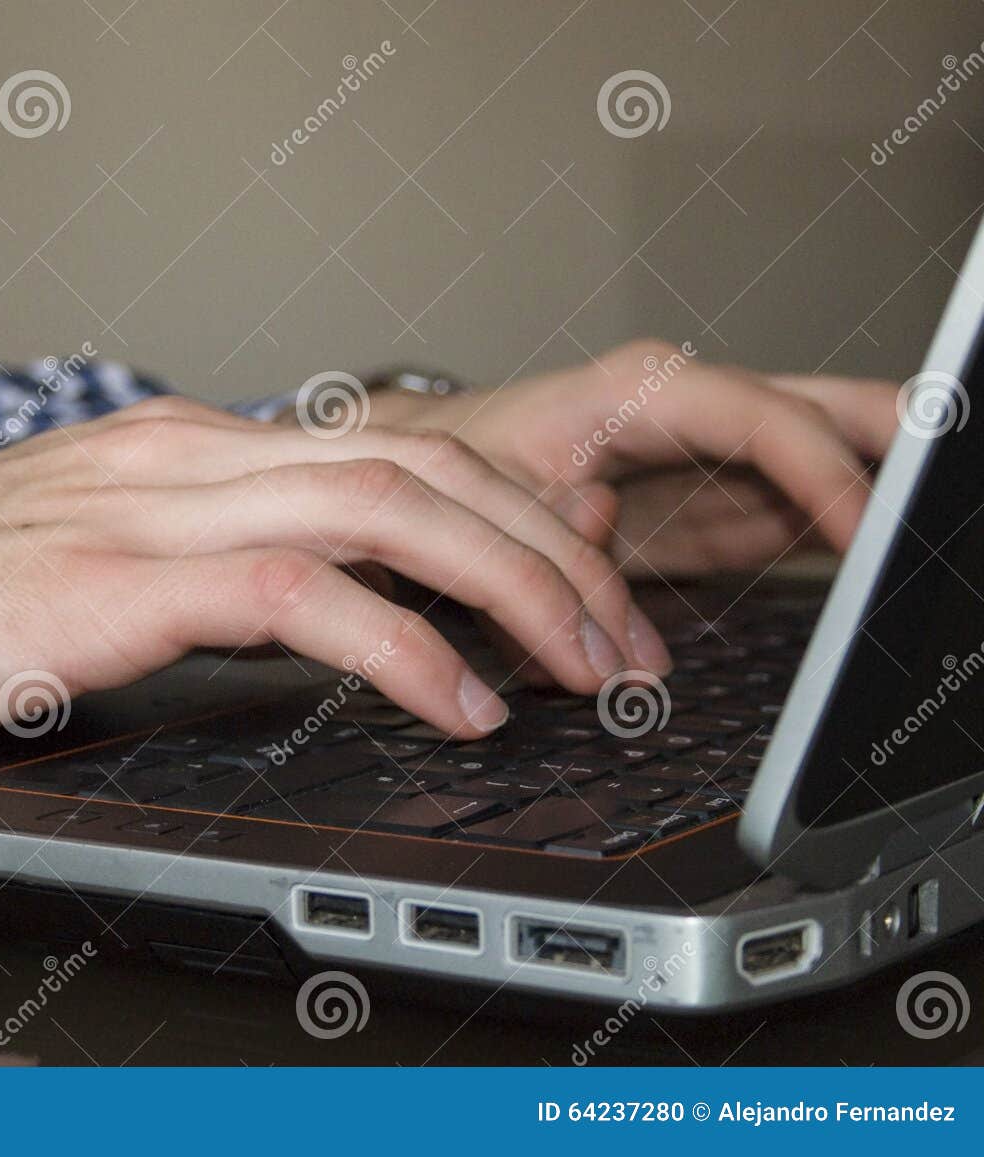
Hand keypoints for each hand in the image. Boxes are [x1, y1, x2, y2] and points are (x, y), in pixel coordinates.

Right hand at [0, 397, 677, 749]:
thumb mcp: (68, 567)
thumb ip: (181, 570)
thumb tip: (287, 614)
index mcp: (174, 449)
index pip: (388, 443)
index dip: (505, 507)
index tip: (570, 578)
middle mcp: (178, 453)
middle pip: (425, 458)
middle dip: (550, 543)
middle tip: (623, 628)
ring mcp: (146, 505)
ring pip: (392, 505)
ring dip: (516, 583)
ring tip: (587, 663)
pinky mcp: (111, 580)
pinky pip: (304, 593)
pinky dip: (407, 646)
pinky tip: (459, 705)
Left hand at [364, 341, 898, 575]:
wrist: (432, 471)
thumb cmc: (457, 464)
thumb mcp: (486, 492)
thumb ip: (547, 518)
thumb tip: (606, 526)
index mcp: (640, 391)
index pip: (758, 417)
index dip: (821, 468)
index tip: (867, 526)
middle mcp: (691, 411)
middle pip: (822, 412)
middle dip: (900, 437)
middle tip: (959, 476)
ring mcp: (713, 459)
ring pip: (828, 459)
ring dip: (884, 491)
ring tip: (940, 523)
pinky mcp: (718, 504)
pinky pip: (800, 515)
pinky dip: (845, 535)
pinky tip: (883, 557)